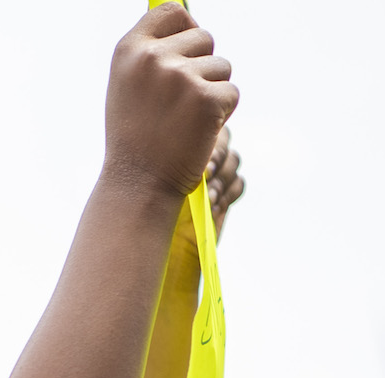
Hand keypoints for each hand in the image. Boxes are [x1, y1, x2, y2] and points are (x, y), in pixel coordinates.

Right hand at [105, 4, 238, 201]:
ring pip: (222, 67)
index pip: (171, 11)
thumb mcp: (128, 87)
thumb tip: (188, 25)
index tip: (188, 49)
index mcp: (130, 50)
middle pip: (204, 38)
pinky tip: (199, 132)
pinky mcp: (207, 99)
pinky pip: (231, 93)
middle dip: (203, 66)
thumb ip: (150, 54)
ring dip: (213, 91)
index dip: (186, 26)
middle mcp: (154, 57)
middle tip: (184, 101)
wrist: (138, 184)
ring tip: (187, 120)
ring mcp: (181, 77)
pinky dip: (222, 114)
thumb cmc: (135, 139)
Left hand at [168, 128, 246, 271]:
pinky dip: (228, 193)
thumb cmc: (146, 209)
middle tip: (204, 172)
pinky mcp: (222, 197)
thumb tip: (192, 145)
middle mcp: (197, 156)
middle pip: (224, 140)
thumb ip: (173, 156)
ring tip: (207, 196)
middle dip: (218, 156)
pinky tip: (212, 206)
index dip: (209, 133)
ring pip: (233, 162)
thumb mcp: (156, 177)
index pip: (206, 124)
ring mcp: (211, 176)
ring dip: (222, 177)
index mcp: (180, 145)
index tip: (198, 152)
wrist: (155, 244)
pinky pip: (238, 184)